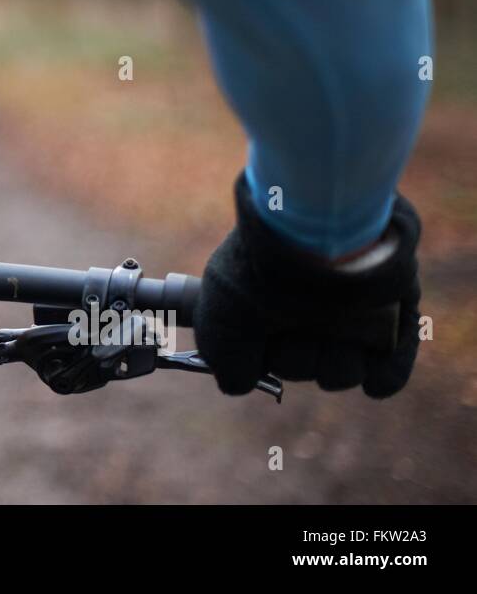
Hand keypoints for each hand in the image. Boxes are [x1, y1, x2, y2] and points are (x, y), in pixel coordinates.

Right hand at [195, 174, 421, 397]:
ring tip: (332, 331)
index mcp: (268, 299)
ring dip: (334, 365)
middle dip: (298, 360)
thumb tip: (238, 383)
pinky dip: (380, 378)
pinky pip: (387, 374)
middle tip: (293, 328)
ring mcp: (353, 314)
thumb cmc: (259, 271)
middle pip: (304, 367)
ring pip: (342, 373)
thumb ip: (224, 360)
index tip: (259, 343)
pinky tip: (367, 370)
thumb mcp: (221, 318)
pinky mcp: (393, 319)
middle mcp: (311, 306)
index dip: (261, 359)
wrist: (319, 231)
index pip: (266, 355)